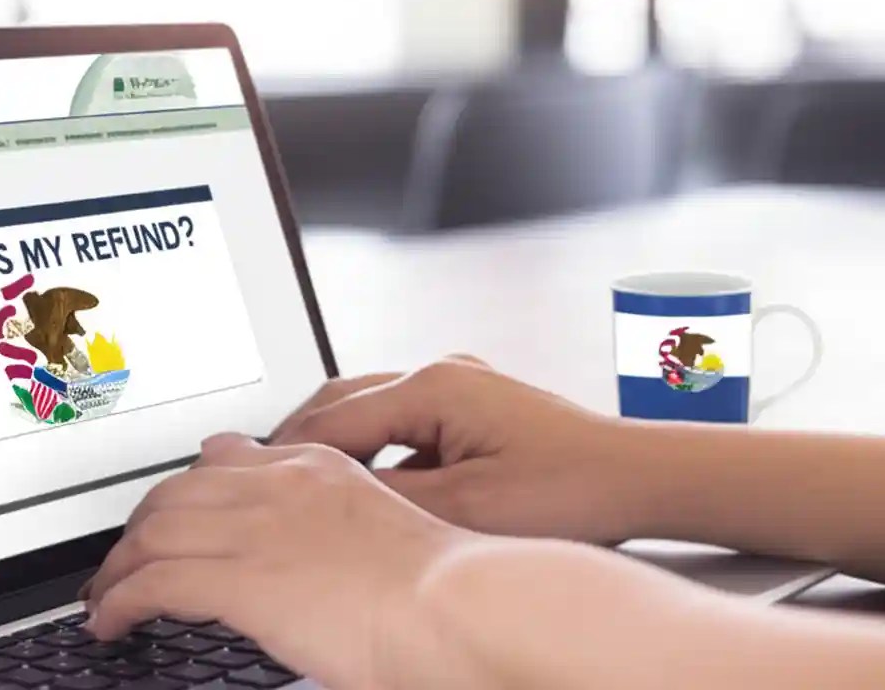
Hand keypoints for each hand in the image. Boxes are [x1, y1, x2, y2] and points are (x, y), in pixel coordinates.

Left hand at [81, 433, 470, 689]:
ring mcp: (257, 528)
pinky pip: (153, 583)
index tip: (163, 516)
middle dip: (136, 530)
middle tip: (121, 562)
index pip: (221, 461)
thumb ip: (332, 515)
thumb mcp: (382, 525)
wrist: (461, 607)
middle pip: (173, 493)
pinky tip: (111, 621)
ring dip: (117, 568)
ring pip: (153, 533)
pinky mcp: (242, 579)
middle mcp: (278, 485)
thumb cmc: (441, 588)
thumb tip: (301, 541)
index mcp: (315, 468)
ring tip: (102, 597)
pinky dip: (119, 602)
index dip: (180, 493)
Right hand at [273, 355, 645, 543]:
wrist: (639, 479)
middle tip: (257, 480)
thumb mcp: (467, 509)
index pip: (331, 421)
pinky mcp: (471, 407)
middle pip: (340, 403)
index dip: (283, 456)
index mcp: (433, 387)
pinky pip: (400, 423)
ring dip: (334, 445)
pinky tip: (362, 487)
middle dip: (297, 441)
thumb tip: (328, 500)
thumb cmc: (573, 490)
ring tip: (299, 487)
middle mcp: (441, 374)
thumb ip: (388, 500)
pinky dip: (372, 450)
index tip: (245, 481)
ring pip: (367, 410)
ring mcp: (457, 386)